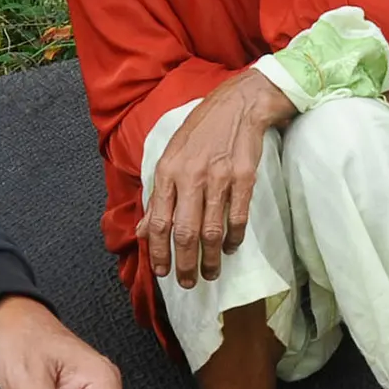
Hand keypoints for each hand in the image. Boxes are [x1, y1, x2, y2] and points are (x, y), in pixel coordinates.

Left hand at [143, 70, 294, 288]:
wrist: (238, 105)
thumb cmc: (201, 131)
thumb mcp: (170, 157)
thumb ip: (158, 196)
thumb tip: (144, 230)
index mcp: (168, 172)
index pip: (160, 222)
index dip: (159, 252)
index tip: (161, 272)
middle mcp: (191, 176)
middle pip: (185, 232)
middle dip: (184, 264)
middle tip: (187, 283)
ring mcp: (219, 178)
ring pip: (212, 230)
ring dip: (211, 259)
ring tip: (211, 273)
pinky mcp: (244, 178)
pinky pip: (238, 217)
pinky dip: (234, 238)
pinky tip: (231, 247)